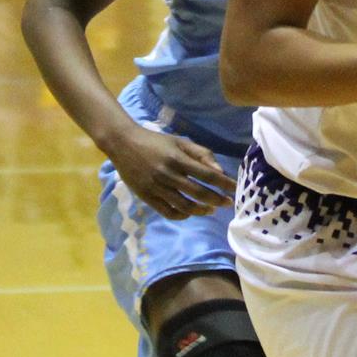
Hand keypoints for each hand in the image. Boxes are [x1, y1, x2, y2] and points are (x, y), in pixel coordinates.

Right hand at [102, 124, 235, 219]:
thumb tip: (220, 170)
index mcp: (177, 158)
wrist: (123, 143)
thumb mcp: (179, 141)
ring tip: (211, 210)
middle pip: (198, 192)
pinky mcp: (146, 196)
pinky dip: (182, 215)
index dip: (223, 184)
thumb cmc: (155, 141)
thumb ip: (201, 153)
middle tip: (227, 203)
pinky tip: (190, 212)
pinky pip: (168, 212)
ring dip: (201, 210)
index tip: (234, 190)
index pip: (207, 174)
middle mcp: (168, 174)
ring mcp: (156, 187)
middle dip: (216, 200)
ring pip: (184, 205)